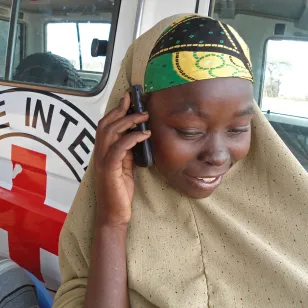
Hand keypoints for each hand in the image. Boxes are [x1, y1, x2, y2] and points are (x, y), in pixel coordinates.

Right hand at [94, 92, 150, 226]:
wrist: (114, 214)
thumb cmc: (120, 191)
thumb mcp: (125, 167)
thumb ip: (126, 152)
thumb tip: (135, 137)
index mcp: (103, 152)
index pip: (106, 126)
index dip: (116, 110)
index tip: (128, 99)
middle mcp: (100, 154)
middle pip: (106, 124)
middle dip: (121, 110)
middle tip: (136, 101)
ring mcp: (102, 161)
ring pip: (110, 132)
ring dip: (128, 121)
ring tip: (144, 115)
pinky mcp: (109, 170)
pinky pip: (119, 148)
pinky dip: (132, 138)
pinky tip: (145, 134)